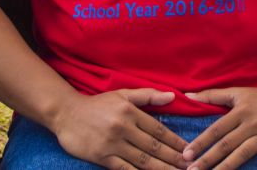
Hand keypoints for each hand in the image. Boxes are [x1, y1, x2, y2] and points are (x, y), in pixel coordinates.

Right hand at [50, 88, 187, 169]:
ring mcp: (113, 143)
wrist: (66, 113)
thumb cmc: (97, 104)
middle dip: (174, 158)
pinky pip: (125, 169)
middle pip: (154, 146)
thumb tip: (172, 96)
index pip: (159, 129)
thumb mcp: (122, 94)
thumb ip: (148, 95)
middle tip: (190, 167)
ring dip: (162, 168)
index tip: (189, 150)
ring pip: (143, 160)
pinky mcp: (102, 157)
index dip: (175, 141)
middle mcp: (124, 127)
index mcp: (130, 111)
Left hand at [182, 84, 256, 169]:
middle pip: (227, 144)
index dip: (200, 142)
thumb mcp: (236, 92)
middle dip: (208, 159)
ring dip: (227, 167)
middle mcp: (251, 124)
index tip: (186, 154)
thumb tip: (187, 95)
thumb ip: (211, 95)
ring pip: (244, 153)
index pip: (216, 130)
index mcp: (239, 112)